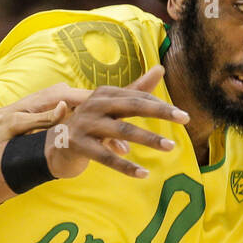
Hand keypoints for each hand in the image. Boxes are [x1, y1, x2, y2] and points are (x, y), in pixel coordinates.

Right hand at [44, 67, 186, 179]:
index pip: (138, 97)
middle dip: (160, 112)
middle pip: (133, 106)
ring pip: (123, 131)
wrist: (56, 146)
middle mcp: (95, 105)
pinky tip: (143, 174)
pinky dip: (126, 166)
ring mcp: (85, 124)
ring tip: (170, 147)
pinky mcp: (78, 145)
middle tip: (185, 118)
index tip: (183, 116)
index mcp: (105, 93)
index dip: (161, 106)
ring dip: (148, 139)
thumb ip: (137, 90)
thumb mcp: (112, 106)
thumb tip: (160, 68)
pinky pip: (106, 157)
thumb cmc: (91, 125)